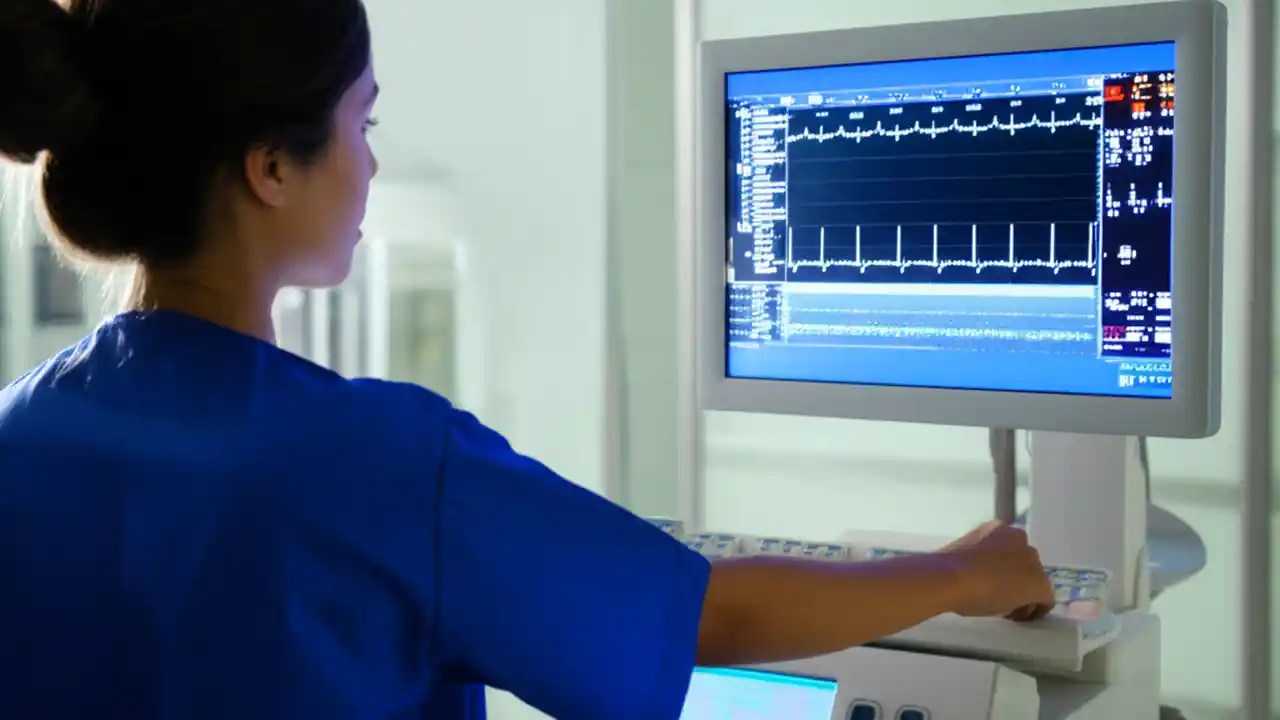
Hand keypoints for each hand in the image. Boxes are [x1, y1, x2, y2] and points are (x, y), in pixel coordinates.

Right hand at [939, 521, 1054, 620]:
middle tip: (1000, 597)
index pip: (1010, 551)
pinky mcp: (1040, 583)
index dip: (1005, 571)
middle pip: (1026, 564)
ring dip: (1024, 593)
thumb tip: (980, 577)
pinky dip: (1034, 609)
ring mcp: (1032, 560)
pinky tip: (1018, 618)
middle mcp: (1019, 538)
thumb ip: (979, 561)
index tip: (993, 586)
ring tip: (1007, 609)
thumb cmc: (948, 569)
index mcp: (998, 530)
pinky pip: (1045, 599)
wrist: (951, 578)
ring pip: (1036, 580)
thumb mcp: (965, 558)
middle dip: (1017, 581)